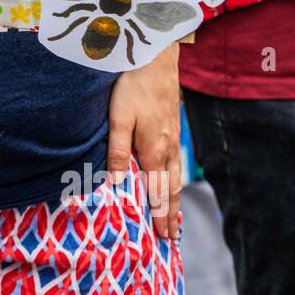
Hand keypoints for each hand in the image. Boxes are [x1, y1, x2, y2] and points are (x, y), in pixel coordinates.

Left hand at [107, 43, 180, 239]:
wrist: (156, 57)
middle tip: (171, 237)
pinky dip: (175, 179)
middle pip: (170, 188)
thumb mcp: (118, 118)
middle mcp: (168, 147)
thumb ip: (118, 150)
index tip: (162, 237)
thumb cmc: (132, 86)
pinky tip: (171, 180)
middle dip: (170, 213)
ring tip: (174, 217)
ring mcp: (173, 136)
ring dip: (174, 198)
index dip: (159, 215)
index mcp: (154, 149)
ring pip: (175, 175)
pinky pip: (176, 161)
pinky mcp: (173, 125)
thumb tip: (120, 183)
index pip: (158, 191)